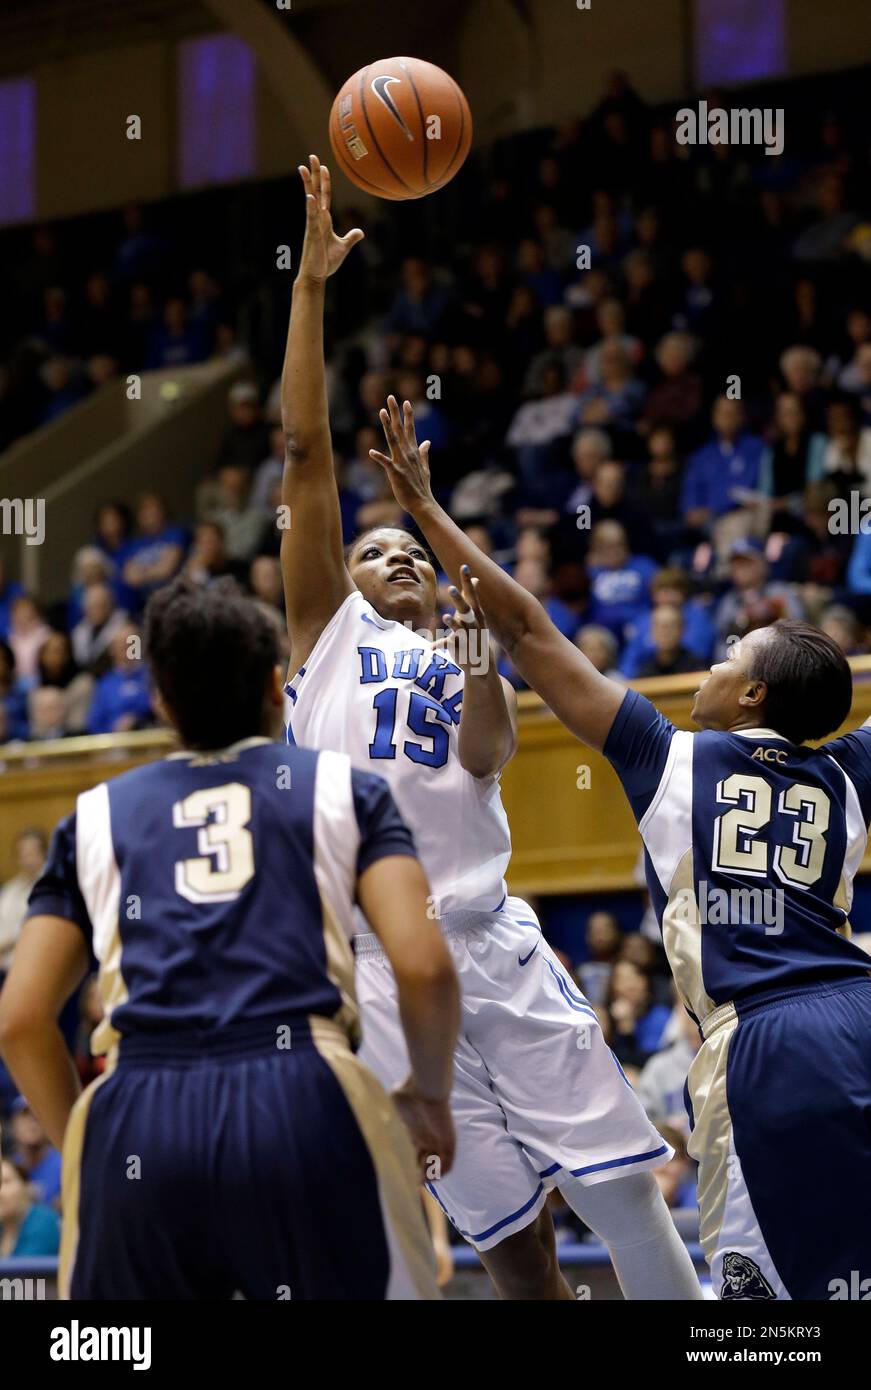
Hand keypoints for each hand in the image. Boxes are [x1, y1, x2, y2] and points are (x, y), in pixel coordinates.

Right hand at [296, 154, 363, 283]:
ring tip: (304, 168)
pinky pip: (311, 219)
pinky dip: (311, 208)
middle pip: (315, 191)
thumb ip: (351, 237)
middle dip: (314, 174)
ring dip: (308, 184)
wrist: (316, 276)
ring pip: (311, 200)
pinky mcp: (313, 235)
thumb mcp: (343, 247)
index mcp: (324, 220)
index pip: (324, 195)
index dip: (324, 181)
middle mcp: (317, 219)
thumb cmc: (325, 262)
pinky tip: (310, 197)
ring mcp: (313, 225)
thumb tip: (360, 231)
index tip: (323, 166)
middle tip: (312, 156)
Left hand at [370, 395, 434, 513]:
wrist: (422, 504)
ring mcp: (402, 462)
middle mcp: (408, 454)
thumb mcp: (425, 468)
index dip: (408, 416)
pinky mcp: (396, 473)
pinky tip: (371, 452)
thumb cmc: (421, 488)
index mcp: (414, 452)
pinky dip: (379, 457)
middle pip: (400, 429)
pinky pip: (386, 463)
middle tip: (391, 397)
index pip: (410, 430)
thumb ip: (424, 454)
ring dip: (387, 425)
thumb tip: (427, 441)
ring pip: (393, 440)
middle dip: (395, 413)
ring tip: (381, 412)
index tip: (406, 402)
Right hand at [390, 1076, 454, 1180]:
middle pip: (427, 1162)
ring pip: (438, 1166)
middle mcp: (428, 1136)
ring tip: (419, 1181)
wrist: (424, 1086)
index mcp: (416, 1130)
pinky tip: (427, 1177)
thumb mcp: (394, 1102)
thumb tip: (377, 1114)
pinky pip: (448, 1164)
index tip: (401, 1174)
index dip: (409, 1165)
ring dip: (429, 1176)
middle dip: (419, 1174)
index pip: (415, 1153)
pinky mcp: (448, 1141)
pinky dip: (438, 1174)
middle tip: (411, 1182)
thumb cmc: (408, 1092)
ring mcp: (439, 1139)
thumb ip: (388, 1111)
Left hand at [435, 564, 491, 675]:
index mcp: (477, 614)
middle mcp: (474, 624)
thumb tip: (476, 578)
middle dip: (459, 600)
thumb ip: (472, 597)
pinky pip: (449, 646)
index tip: (464, 566)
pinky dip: (440, 646)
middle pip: (467, 610)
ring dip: (453, 622)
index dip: (468, 581)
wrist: (481, 663)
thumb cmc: (476, 633)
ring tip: (445, 616)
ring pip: (460, 629)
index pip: (472, 595)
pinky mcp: (460, 648)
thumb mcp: (477, 615)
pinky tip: (431, 647)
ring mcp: (468, 637)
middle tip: (450, 588)